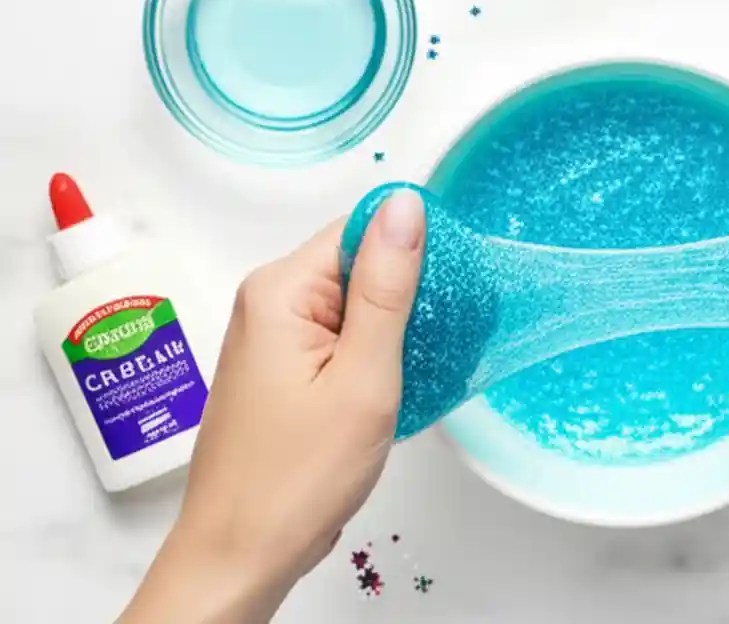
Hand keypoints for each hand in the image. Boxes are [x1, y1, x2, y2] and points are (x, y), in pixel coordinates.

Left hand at [120, 191, 424, 622]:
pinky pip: (339, 337)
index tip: (455, 288)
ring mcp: (272, 338)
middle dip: (408, 294)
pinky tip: (398, 384)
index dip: (414, 250)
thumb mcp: (362, 377)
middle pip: (356, 263)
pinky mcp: (282, 369)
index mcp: (280, 291)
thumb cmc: (296, 479)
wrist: (239, 554)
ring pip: (353, 304)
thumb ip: (387, 289)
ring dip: (394, 329)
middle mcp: (267, 303)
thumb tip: (404, 206)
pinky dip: (374, 354)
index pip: (360, 229)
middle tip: (446, 338)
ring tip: (426, 366)